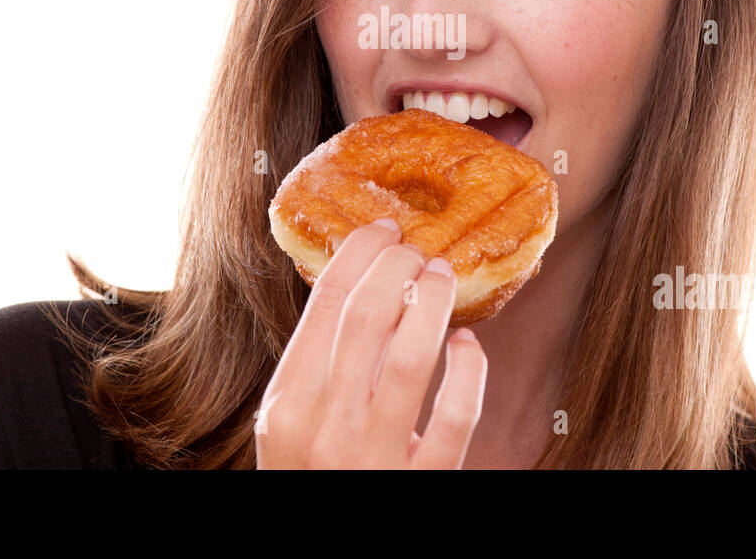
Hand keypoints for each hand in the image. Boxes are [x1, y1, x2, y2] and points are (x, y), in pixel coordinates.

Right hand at [255, 219, 486, 467]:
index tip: (383, 229)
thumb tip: (358, 284)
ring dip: (434, 304)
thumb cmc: (313, 476)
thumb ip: (315, 366)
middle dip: (399, 267)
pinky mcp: (424, 483)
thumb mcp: (290, 424)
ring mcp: (375, 456)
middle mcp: (327, 425)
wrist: (323, 556)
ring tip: (443, 279)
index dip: (360, 253)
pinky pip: (455, 415)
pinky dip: (467, 371)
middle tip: (418, 250)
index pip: (326, 303)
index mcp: (288, 403)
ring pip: (412, 356)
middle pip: (369, 316)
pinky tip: (467, 347)